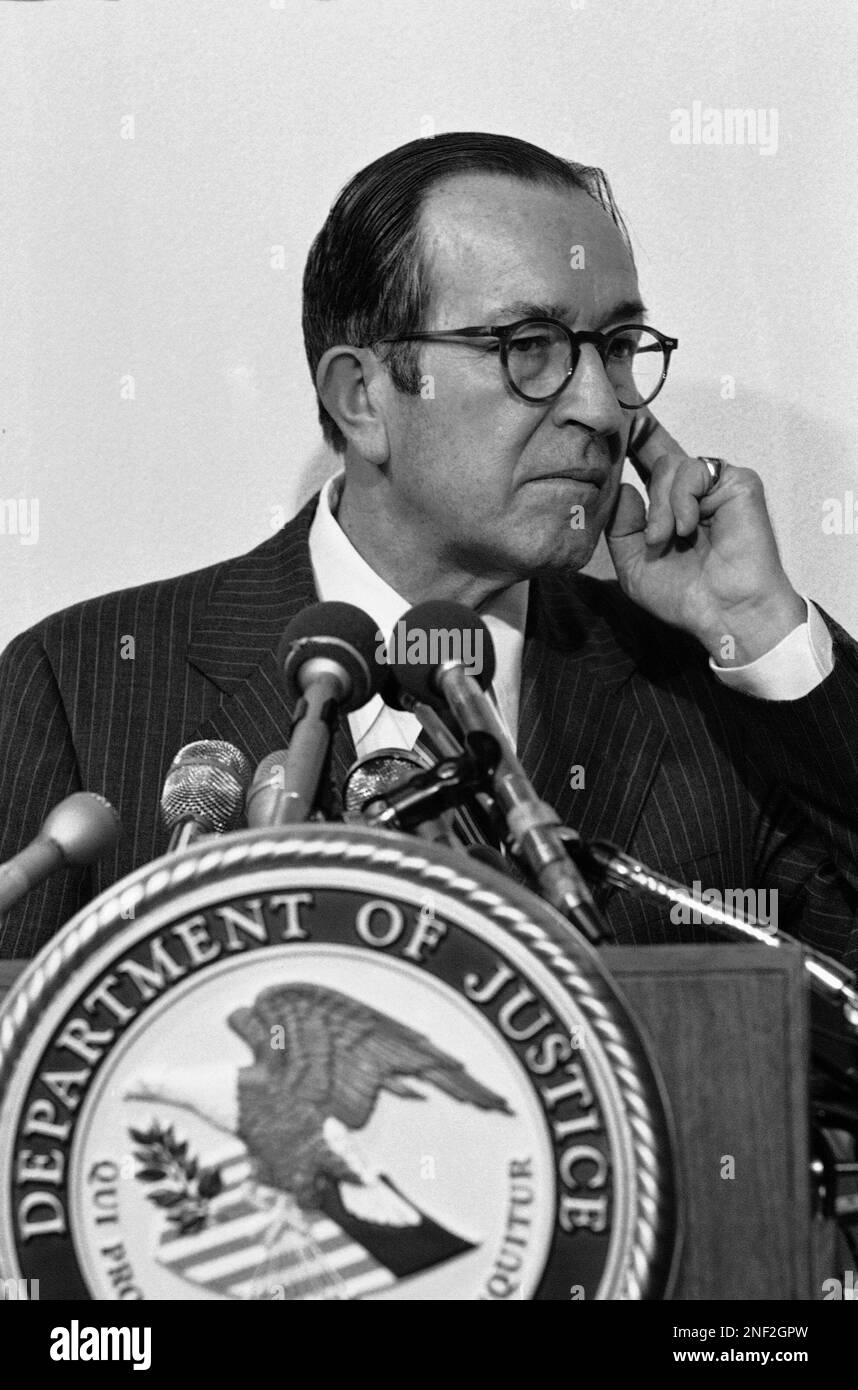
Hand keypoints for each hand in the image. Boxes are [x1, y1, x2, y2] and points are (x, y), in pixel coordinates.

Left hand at [605, 408, 805, 664]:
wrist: (725, 614)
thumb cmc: (686, 596)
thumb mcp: (634, 565)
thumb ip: (621, 527)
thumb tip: (623, 487)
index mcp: (670, 506)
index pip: (647, 460)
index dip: (631, 439)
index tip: (615, 421)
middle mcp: (694, 491)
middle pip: (658, 457)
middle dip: (645, 488)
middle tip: (651, 531)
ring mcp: (716, 485)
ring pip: (673, 464)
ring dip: (661, 505)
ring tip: (666, 539)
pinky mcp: (738, 483)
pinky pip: (696, 470)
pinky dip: (682, 500)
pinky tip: (687, 528)